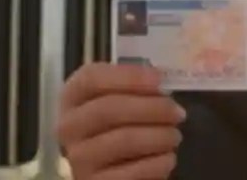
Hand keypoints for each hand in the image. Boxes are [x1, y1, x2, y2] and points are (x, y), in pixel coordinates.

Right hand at [58, 62, 187, 178]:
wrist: (109, 168)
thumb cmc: (119, 125)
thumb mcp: (119, 99)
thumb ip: (133, 86)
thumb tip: (160, 78)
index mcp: (73, 97)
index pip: (92, 78)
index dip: (129, 76)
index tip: (160, 79)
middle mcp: (69, 126)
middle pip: (109, 108)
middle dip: (152, 108)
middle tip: (178, 113)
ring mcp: (79, 158)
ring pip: (124, 140)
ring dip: (159, 136)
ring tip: (174, 136)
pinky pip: (132, 172)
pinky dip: (157, 163)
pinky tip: (168, 158)